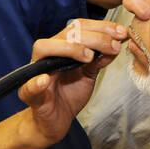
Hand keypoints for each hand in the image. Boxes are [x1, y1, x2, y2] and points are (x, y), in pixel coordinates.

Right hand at [18, 19, 127, 145]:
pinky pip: (28, 86)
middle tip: (113, 45)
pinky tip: (46, 80)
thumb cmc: (70, 94)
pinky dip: (36, 82)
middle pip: (66, 34)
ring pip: (44, 48)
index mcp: (62, 47)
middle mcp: (48, 54)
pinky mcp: (30, 94)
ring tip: (89, 57)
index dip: (101, 27)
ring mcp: (36, 72)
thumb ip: (99, 60)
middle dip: (94, 37)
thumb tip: (116, 44)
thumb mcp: (89, 75)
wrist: (55, 121)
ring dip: (69, 49)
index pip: (78, 27)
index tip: (121, 32)